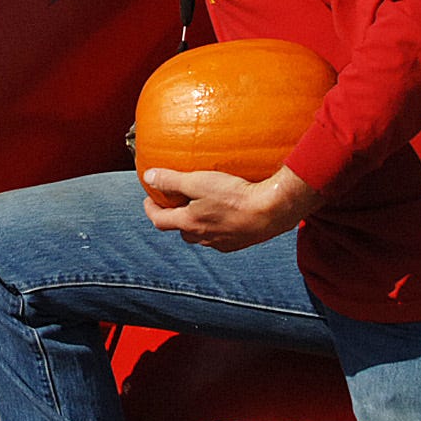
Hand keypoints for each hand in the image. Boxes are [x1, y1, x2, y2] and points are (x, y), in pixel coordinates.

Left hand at [140, 164, 322, 252]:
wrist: (272, 211)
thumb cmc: (233, 195)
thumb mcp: (198, 181)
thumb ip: (171, 180)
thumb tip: (148, 177)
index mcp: (190, 224)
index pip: (160, 221)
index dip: (151, 209)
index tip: (149, 199)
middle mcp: (204, 238)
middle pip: (181, 230)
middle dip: (175, 217)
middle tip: (176, 201)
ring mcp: (223, 242)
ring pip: (202, 235)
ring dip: (197, 223)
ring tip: (201, 206)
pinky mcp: (240, 242)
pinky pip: (221, 236)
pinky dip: (216, 226)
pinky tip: (225, 213)